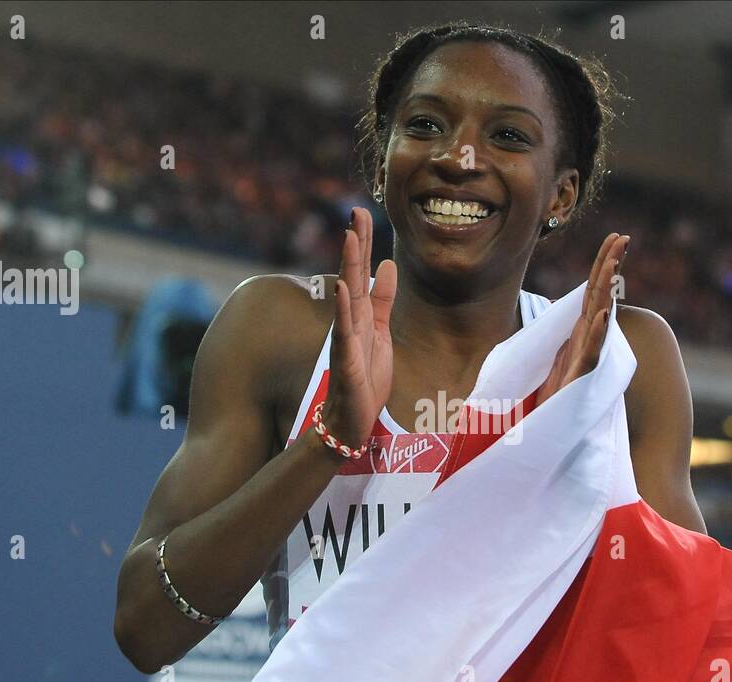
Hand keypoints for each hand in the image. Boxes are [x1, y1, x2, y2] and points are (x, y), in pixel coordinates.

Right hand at [322, 207, 395, 448]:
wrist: (351, 420)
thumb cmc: (365, 378)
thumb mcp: (381, 333)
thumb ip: (384, 300)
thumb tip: (388, 265)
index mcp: (360, 313)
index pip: (361, 271)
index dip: (364, 242)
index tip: (363, 212)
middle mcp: (349, 320)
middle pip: (352, 275)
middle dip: (356, 244)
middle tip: (357, 212)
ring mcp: (346, 339)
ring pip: (347, 297)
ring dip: (349, 267)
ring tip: (350, 238)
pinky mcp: (346, 361)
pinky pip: (343, 332)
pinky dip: (343, 309)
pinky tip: (343, 288)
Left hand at [536, 232, 628, 405]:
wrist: (550, 427)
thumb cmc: (554, 392)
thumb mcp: (558, 352)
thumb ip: (572, 333)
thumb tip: (580, 314)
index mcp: (581, 329)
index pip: (594, 290)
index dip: (604, 263)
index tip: (616, 238)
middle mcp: (587, 338)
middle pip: (600, 295)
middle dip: (610, 265)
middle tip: (622, 238)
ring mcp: (587, 355)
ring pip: (598, 317)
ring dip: (605, 290)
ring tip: (611, 265)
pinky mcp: (581, 376)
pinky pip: (590, 351)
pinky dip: (597, 332)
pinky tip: (601, 313)